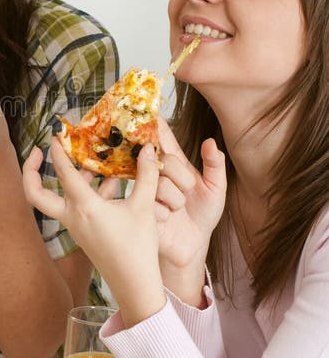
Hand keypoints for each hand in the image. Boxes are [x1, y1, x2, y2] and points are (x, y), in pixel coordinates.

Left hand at [23, 138, 162, 307]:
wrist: (135, 285)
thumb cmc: (138, 248)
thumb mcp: (144, 207)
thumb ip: (146, 175)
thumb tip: (149, 148)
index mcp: (84, 207)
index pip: (62, 172)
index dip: (58, 151)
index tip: (56, 134)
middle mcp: (72, 216)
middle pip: (35, 194)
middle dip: (30, 171)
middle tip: (39, 151)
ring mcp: (75, 226)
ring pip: (59, 198)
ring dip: (70, 177)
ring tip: (92, 160)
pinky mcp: (83, 232)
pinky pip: (77, 206)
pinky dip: (88, 191)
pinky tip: (113, 182)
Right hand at [154, 117, 225, 282]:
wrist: (193, 246)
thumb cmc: (203, 215)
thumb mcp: (216, 189)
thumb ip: (215, 165)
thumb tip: (210, 141)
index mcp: (175, 164)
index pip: (163, 139)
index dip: (156, 125)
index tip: (149, 111)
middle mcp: (158, 174)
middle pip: (164, 160)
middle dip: (181, 177)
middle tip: (189, 190)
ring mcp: (147, 191)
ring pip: (160, 183)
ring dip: (176, 200)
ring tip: (178, 210)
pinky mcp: (141, 210)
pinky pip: (153, 204)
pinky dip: (166, 214)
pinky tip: (167, 221)